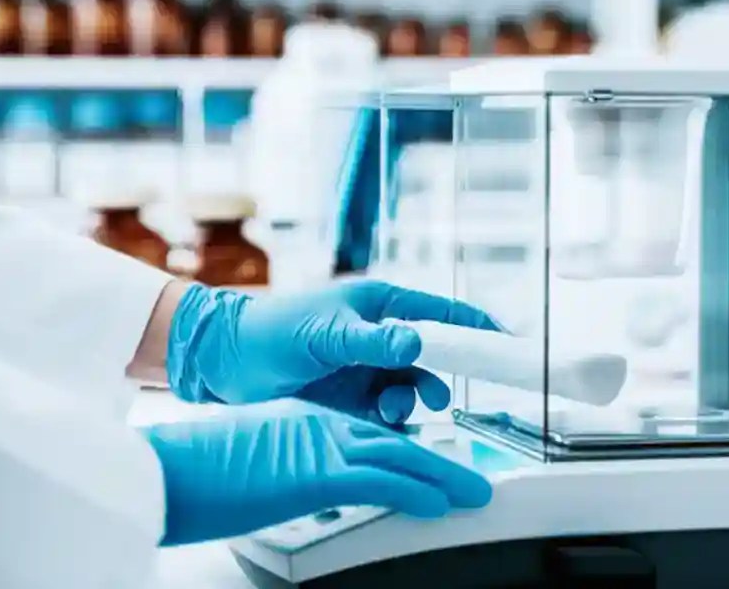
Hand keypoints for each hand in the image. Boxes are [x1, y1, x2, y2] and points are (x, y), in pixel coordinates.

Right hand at [144, 400, 493, 546]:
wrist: (167, 468)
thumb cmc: (194, 471)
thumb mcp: (253, 466)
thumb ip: (287, 472)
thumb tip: (306, 493)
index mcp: (302, 420)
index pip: (368, 432)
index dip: (406, 451)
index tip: (430, 466)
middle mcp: (317, 424)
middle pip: (393, 439)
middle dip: (436, 462)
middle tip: (468, 480)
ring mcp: (318, 444)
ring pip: (399, 454)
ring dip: (442, 476)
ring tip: (471, 494)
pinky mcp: (316, 471)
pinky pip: (381, 480)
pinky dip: (416, 491)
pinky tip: (438, 505)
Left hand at [166, 280, 499, 423]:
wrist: (222, 362)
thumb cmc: (271, 330)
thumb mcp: (326, 332)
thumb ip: (373, 340)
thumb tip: (417, 343)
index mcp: (379, 305)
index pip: (441, 313)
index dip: (475, 328)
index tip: (505, 344)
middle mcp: (379, 335)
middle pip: (433, 356)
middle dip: (439, 377)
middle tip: (436, 398)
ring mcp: (366, 367)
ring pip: (410, 388)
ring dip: (410, 400)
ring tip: (392, 408)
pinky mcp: (351, 398)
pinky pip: (387, 413)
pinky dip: (390, 421)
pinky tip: (377, 422)